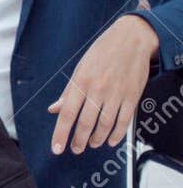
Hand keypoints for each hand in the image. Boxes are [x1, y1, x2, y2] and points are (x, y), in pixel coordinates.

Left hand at [48, 14, 157, 154]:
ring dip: (97, 139)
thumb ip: (68, 92)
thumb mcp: (79, 68)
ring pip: (105, 124)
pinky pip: (124, 120)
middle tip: (75, 149)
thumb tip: (54, 109)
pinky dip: (117, 134)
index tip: (57, 148)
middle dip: (79, 141)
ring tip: (91, 145)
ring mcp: (116, 94)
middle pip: (86, 123)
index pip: (67, 114)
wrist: (131, 39)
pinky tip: (111, 140)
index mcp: (81, 83)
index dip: (60, 134)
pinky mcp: (132, 96)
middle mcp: (97, 90)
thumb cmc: (102, 52)